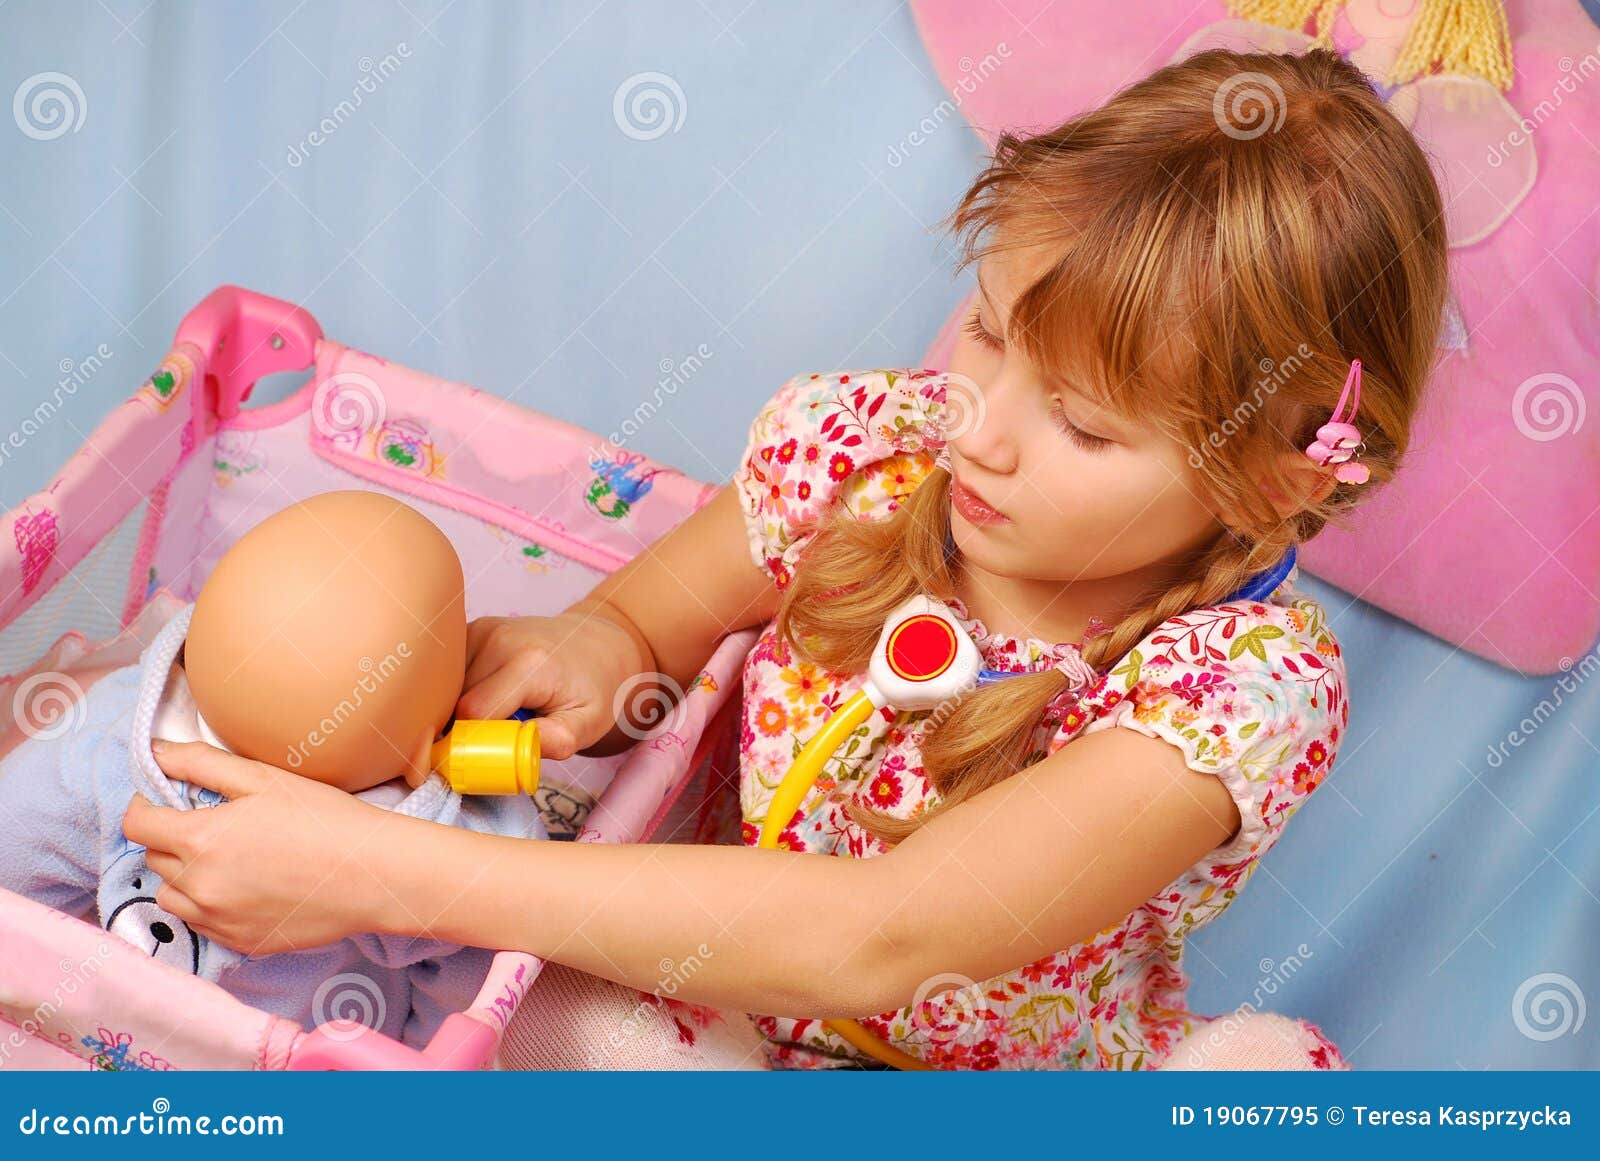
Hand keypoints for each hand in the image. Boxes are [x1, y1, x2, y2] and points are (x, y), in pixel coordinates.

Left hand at [122, 740, 400, 954]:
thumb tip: (155, 754)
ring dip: (184, 876)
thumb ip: (200, 763)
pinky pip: (200, 923)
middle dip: (171, 838)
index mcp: (200, 840)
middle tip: (214, 825)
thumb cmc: (324, 819)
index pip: (136, 824)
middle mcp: (199, 886)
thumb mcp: (263, 778)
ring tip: (226, 860)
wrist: (372, 874)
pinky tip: (247, 886)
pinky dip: (210, 904)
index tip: (169, 799)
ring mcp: (217, 920)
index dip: (147, 805)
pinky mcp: (238, 942)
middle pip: (154, 859)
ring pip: (171, 896)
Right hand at [456, 609, 655, 758]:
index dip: (475, 741)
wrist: (595, 645)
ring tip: (502, 710)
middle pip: (457, 701)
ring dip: (463, 708)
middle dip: (471, 726)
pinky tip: (489, 693)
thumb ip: (558, 740)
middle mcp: (499, 638)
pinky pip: (449, 674)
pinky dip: (460, 691)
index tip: (491, 754)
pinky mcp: (471, 630)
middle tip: (504, 732)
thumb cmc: (592, 689)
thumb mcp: (590, 723)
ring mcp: (482, 630)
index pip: (475, 712)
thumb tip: (517, 748)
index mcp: (530, 663)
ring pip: (448, 688)